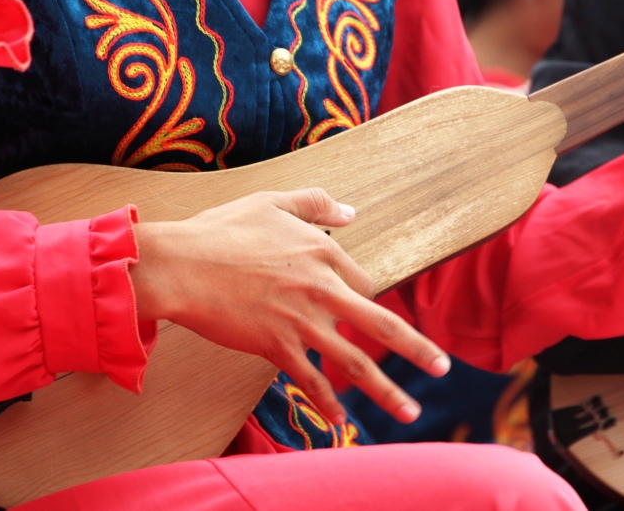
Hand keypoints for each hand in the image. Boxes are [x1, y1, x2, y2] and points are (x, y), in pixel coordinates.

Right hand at [130, 188, 450, 424]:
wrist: (180, 264)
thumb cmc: (221, 230)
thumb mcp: (272, 202)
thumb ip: (316, 203)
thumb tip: (350, 211)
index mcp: (324, 252)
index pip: (365, 284)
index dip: (366, 299)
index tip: (363, 311)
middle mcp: (322, 289)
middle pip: (381, 325)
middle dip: (417, 350)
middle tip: (443, 368)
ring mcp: (302, 321)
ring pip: (355, 362)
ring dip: (386, 391)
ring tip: (410, 412)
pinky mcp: (276, 346)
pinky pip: (310, 379)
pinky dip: (326, 402)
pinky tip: (341, 422)